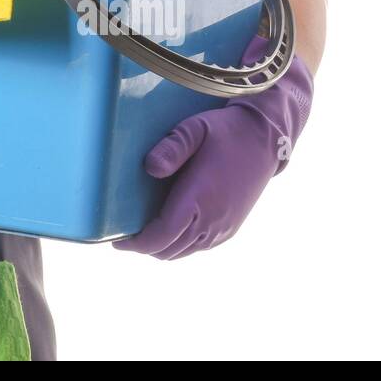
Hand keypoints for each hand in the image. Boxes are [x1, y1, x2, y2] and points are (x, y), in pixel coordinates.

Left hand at [113, 35, 312, 258]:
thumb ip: (172, 147)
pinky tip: (169, 226)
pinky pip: (199, 247)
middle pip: (169, 249)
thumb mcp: (194, 129)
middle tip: (124, 234)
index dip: (137, 243)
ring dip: (162, 246)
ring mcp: (223, 228)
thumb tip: (150, 168)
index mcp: (199, 200)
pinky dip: (180, 243)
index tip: (116, 240)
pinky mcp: (230, 228)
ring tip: (143, 231)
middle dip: (145, 246)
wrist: (264, 139)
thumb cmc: (224, 131)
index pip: (161, 236)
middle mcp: (212, 221)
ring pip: (184, 251)